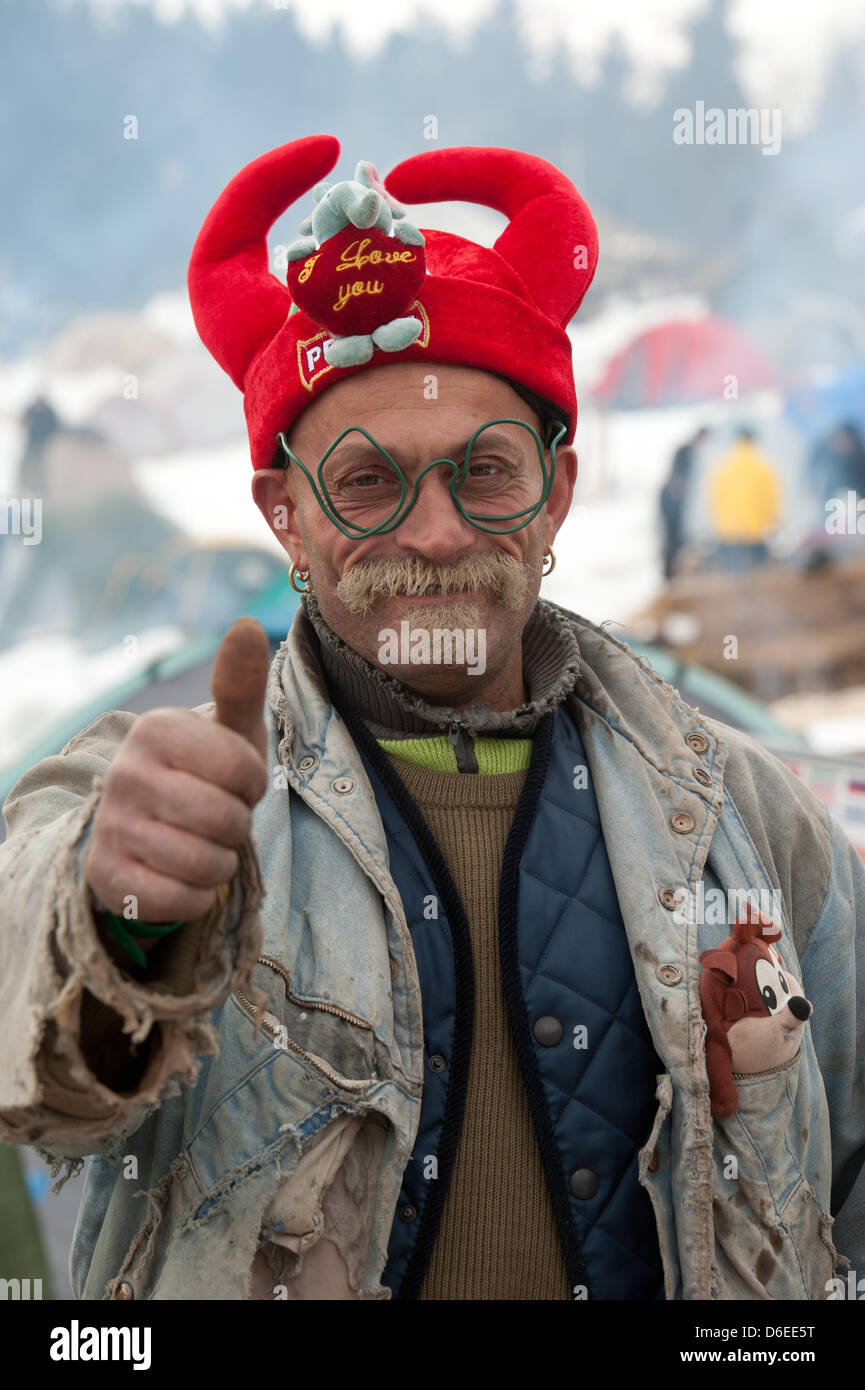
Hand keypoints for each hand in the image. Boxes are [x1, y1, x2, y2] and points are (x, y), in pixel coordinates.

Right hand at [86, 618, 270, 927]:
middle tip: (218, 818)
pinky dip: (197, 897)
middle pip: (227, 820)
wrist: (144, 830)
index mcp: (157, 728)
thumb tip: (247, 623)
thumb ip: (240, 682)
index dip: (253, 786)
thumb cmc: (203, 773)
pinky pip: (181, 900)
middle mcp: (126, 772)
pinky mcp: (107, 878)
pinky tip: (183, 877)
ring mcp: (112, 825)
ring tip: (204, 846)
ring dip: (220, 863)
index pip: (246, 770)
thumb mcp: (229, 729)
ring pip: (206, 863)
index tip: (234, 783)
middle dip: (237, 826)